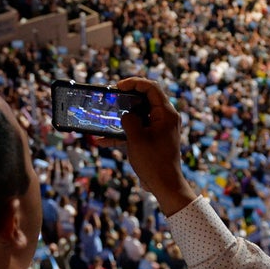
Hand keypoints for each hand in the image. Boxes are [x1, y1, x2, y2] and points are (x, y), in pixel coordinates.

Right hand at [100, 77, 196, 215]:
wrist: (165, 186)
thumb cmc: (153, 161)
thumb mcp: (137, 137)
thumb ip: (129, 120)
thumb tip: (126, 115)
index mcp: (166, 113)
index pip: (151, 88)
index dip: (134, 83)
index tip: (117, 87)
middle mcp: (164, 118)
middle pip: (144, 100)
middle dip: (125, 99)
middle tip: (110, 100)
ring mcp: (159, 129)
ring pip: (138, 116)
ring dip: (121, 117)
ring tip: (104, 117)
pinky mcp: (153, 140)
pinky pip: (137, 131)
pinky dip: (123, 134)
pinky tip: (103, 140)